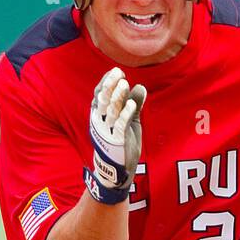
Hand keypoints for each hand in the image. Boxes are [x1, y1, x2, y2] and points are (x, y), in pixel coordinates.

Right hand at [85, 67, 146, 204]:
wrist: (119, 168)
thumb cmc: (122, 142)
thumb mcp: (129, 121)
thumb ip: (134, 104)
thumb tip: (140, 86)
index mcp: (100, 115)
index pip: (100, 95)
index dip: (106, 82)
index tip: (116, 72)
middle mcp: (100, 121)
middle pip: (103, 100)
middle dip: (110, 86)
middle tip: (118, 74)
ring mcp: (107, 131)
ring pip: (110, 111)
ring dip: (118, 97)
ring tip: (125, 84)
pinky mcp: (116, 141)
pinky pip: (120, 126)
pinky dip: (125, 114)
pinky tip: (132, 105)